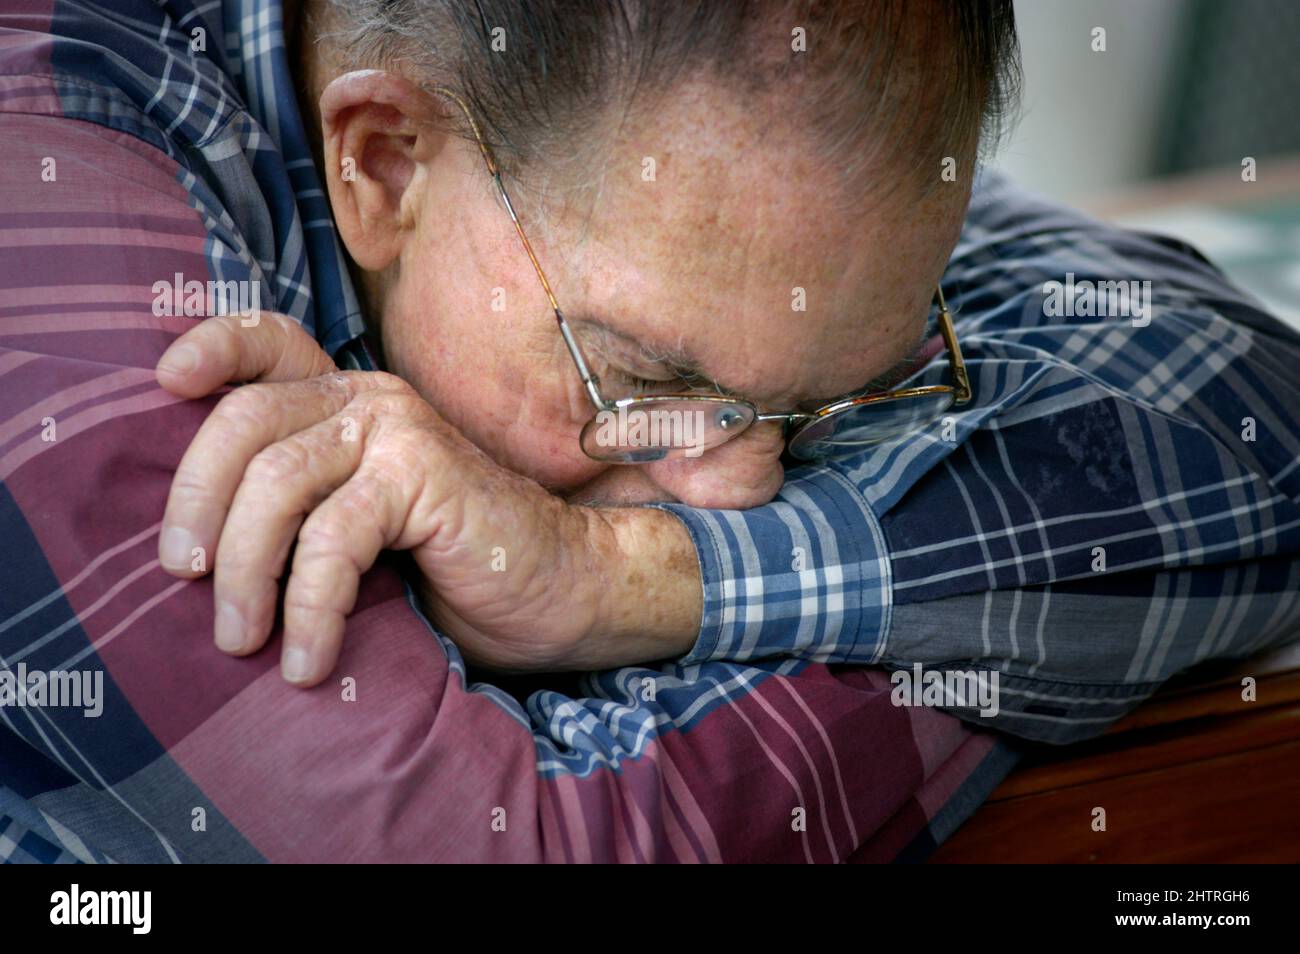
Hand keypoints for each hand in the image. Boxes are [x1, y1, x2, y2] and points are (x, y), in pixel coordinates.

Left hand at [155, 314, 701, 684]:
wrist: (560, 589)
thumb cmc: (455, 570)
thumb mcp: (362, 530)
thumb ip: (302, 508)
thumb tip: (195, 550)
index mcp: (351, 404)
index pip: (271, 344)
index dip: (213, 348)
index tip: (166, 382)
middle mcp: (371, 400)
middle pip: (243, 420)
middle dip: (195, 502)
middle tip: (183, 577)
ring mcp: (399, 430)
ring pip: (277, 482)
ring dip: (244, 570)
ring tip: (239, 639)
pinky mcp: (424, 474)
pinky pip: (333, 539)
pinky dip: (308, 607)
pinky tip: (308, 658)